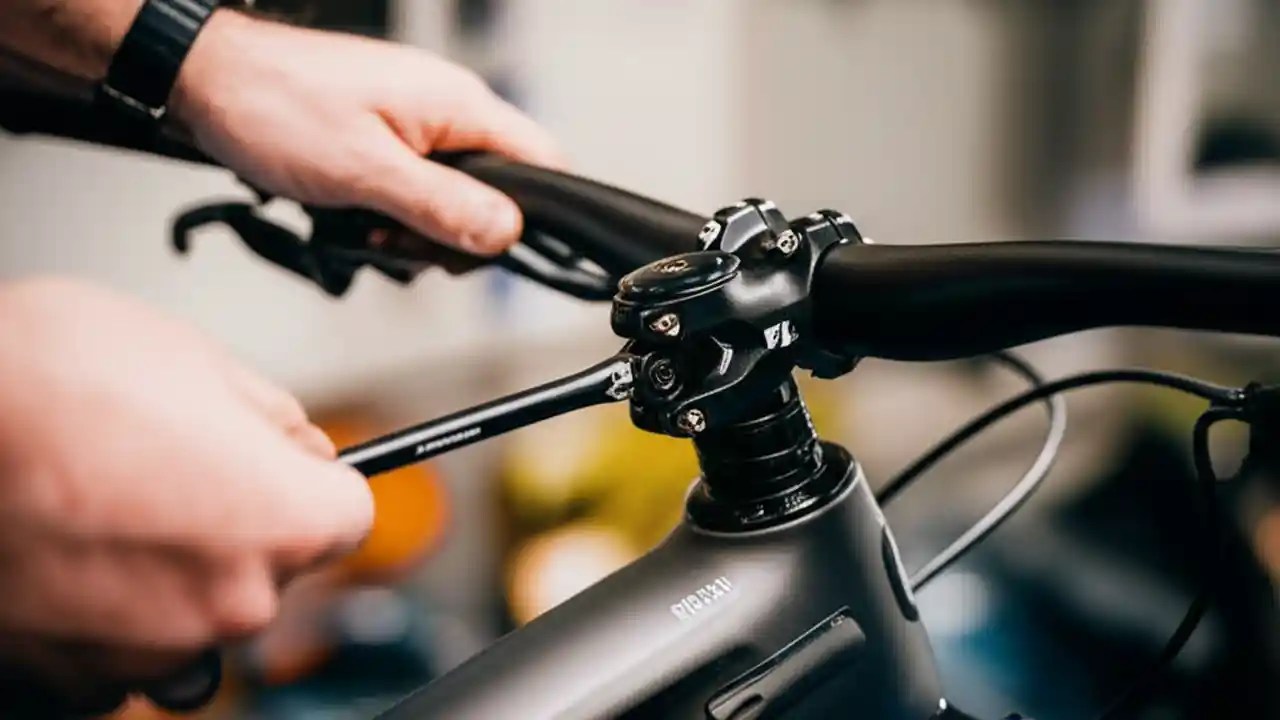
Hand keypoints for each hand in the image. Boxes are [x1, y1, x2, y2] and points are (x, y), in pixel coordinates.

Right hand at [0, 278, 372, 713]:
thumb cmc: (33, 381)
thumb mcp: (188, 356)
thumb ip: (268, 415)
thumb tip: (295, 441)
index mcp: (278, 523)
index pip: (346, 514)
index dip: (309, 477)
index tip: (282, 464)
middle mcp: (224, 606)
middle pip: (270, 569)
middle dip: (235, 522)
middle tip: (164, 468)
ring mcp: (143, 653)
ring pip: (192, 615)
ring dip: (165, 574)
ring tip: (96, 509)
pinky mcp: (67, 682)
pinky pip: (119, 652)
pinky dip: (101, 615)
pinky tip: (61, 555)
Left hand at [171, 10, 563, 255]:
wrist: (206, 78)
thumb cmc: (274, 106)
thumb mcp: (365, 172)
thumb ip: (443, 205)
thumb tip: (506, 233)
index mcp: (459, 106)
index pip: (543, 162)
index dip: (533, 216)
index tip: (485, 249)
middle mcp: (449, 109)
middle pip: (498, 193)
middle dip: (453, 234)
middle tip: (399, 242)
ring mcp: (419, 121)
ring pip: (455, 197)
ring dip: (415, 229)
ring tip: (365, 228)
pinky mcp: (390, 134)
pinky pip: (417, 188)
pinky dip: (392, 213)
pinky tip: (355, 218)